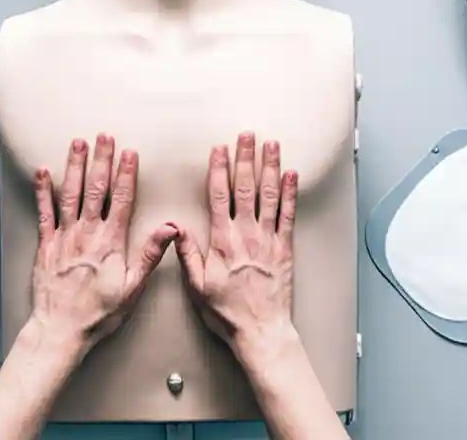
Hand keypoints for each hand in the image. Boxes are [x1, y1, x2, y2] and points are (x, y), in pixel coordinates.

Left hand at [27, 135, 177, 357]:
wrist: (61, 331)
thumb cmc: (99, 314)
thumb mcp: (134, 288)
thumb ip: (150, 255)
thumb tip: (170, 229)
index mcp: (110, 243)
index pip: (121, 200)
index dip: (126, 174)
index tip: (130, 153)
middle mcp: (86, 234)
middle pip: (95, 189)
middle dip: (100, 160)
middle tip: (104, 136)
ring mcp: (63, 238)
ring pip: (70, 194)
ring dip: (74, 166)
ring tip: (78, 143)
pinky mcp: (46, 246)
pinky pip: (44, 213)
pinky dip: (43, 191)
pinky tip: (43, 172)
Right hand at [173, 132, 297, 356]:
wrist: (261, 331)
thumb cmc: (227, 313)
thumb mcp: (197, 286)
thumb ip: (187, 254)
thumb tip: (175, 227)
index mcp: (223, 242)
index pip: (219, 197)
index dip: (219, 170)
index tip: (218, 150)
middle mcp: (247, 235)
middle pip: (246, 188)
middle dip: (246, 158)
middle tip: (247, 135)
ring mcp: (268, 239)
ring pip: (269, 195)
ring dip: (270, 167)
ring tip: (271, 145)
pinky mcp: (285, 248)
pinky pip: (289, 214)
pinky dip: (291, 192)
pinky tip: (291, 175)